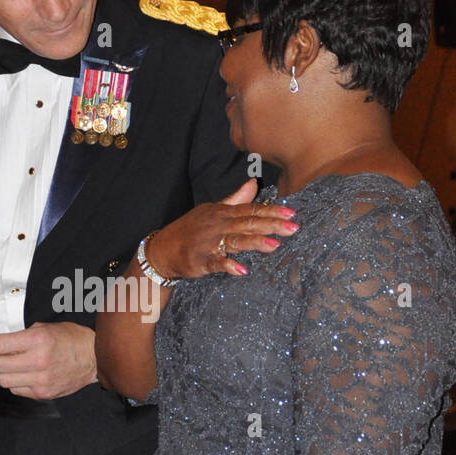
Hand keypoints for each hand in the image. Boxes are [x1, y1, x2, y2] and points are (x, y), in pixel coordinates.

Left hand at [0, 321, 96, 399]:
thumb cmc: (70, 339)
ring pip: (4, 380)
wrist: (94, 358)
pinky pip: (16, 390)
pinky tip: (19, 374)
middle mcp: (38, 360)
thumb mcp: (45, 327)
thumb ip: (21, 335)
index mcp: (37, 340)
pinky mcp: (43, 392)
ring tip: (5, 365)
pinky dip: (13, 382)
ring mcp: (41, 379)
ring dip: (0, 372)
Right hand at [146, 178, 297, 280]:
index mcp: (222, 212)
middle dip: (271, 225)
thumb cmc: (190, 229)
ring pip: (235, 241)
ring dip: (254, 242)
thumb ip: (235, 199)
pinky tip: (242, 270)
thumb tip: (253, 184)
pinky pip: (216, 263)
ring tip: (275, 245)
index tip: (291, 212)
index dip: (271, 211)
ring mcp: (208, 243)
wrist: (162, 249)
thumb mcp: (212, 210)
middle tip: (293, 227)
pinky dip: (228, 265)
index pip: (251, 209)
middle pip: (247, 223)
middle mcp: (217, 225)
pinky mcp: (200, 261)